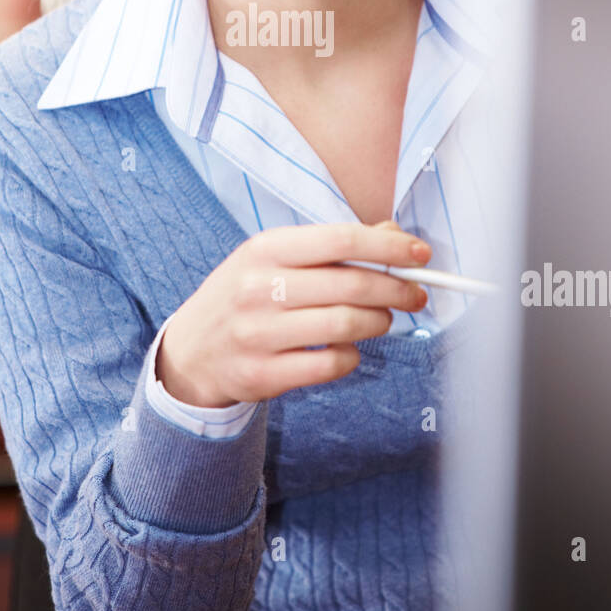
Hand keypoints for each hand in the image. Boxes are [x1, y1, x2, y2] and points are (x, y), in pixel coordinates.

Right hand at [155, 219, 430, 406]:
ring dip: (378, 322)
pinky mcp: (263, 374)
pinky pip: (329, 364)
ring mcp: (258, 333)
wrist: (189, 351)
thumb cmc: (244, 295)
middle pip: (351, 285)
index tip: (421, 255)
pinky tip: (349, 349)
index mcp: (265, 248)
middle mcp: (258, 287)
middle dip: (396, 289)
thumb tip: (394, 236)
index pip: (341, 240)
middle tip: (416, 294)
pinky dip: (351, 356)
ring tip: (382, 320)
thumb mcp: (274, 258)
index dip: (389, 248)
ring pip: (345, 325)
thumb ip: (331, 246)